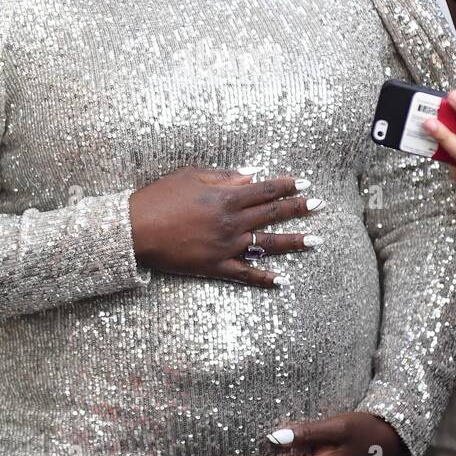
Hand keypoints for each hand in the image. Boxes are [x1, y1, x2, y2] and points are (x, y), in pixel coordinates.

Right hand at [129, 166, 322, 286]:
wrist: (135, 230)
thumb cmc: (159, 198)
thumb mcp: (190, 176)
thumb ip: (223, 176)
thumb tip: (251, 174)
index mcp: (226, 198)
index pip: (265, 190)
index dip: (286, 186)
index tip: (304, 183)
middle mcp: (231, 222)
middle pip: (272, 214)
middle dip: (299, 209)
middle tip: (320, 205)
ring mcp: (225, 247)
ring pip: (266, 245)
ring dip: (293, 242)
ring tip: (315, 241)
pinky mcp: (214, 267)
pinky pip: (244, 274)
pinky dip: (263, 278)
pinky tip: (281, 281)